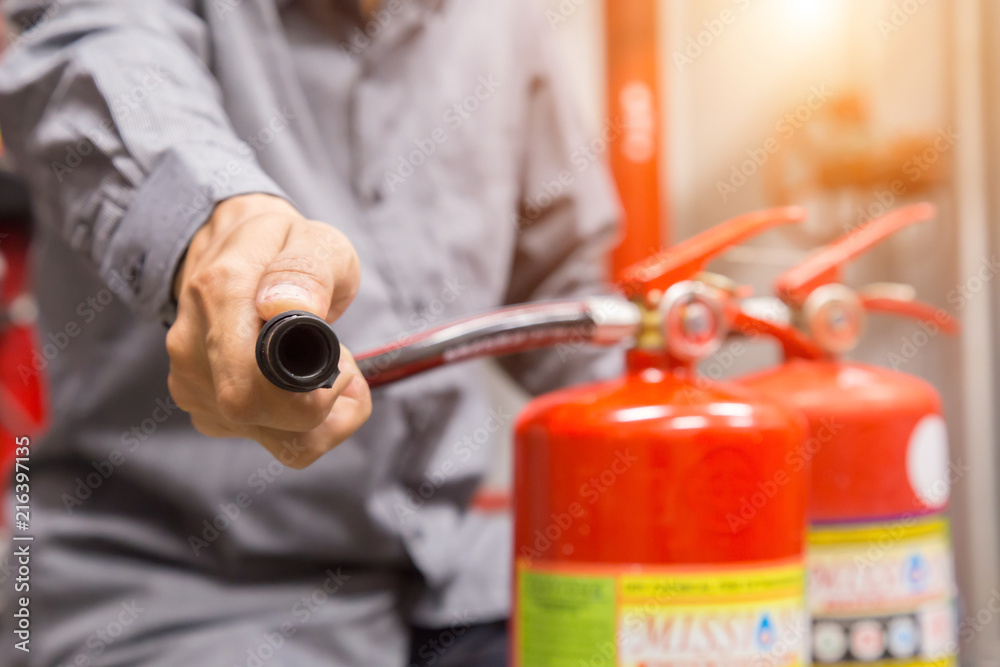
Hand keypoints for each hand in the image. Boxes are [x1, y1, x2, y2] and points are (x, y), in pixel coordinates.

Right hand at [166, 194, 370, 468]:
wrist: (228, 248)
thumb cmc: (281, 245)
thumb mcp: (313, 239)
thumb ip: (307, 268)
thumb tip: (287, 307)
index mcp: (220, 295)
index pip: (252, 386)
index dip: (311, 391)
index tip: (341, 355)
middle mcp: (193, 346)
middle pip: (262, 420)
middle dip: (327, 405)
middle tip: (344, 359)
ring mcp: (192, 383)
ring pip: (278, 441)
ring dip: (324, 416)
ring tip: (329, 366)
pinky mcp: (206, 408)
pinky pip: (271, 440)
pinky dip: (305, 422)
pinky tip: (305, 382)